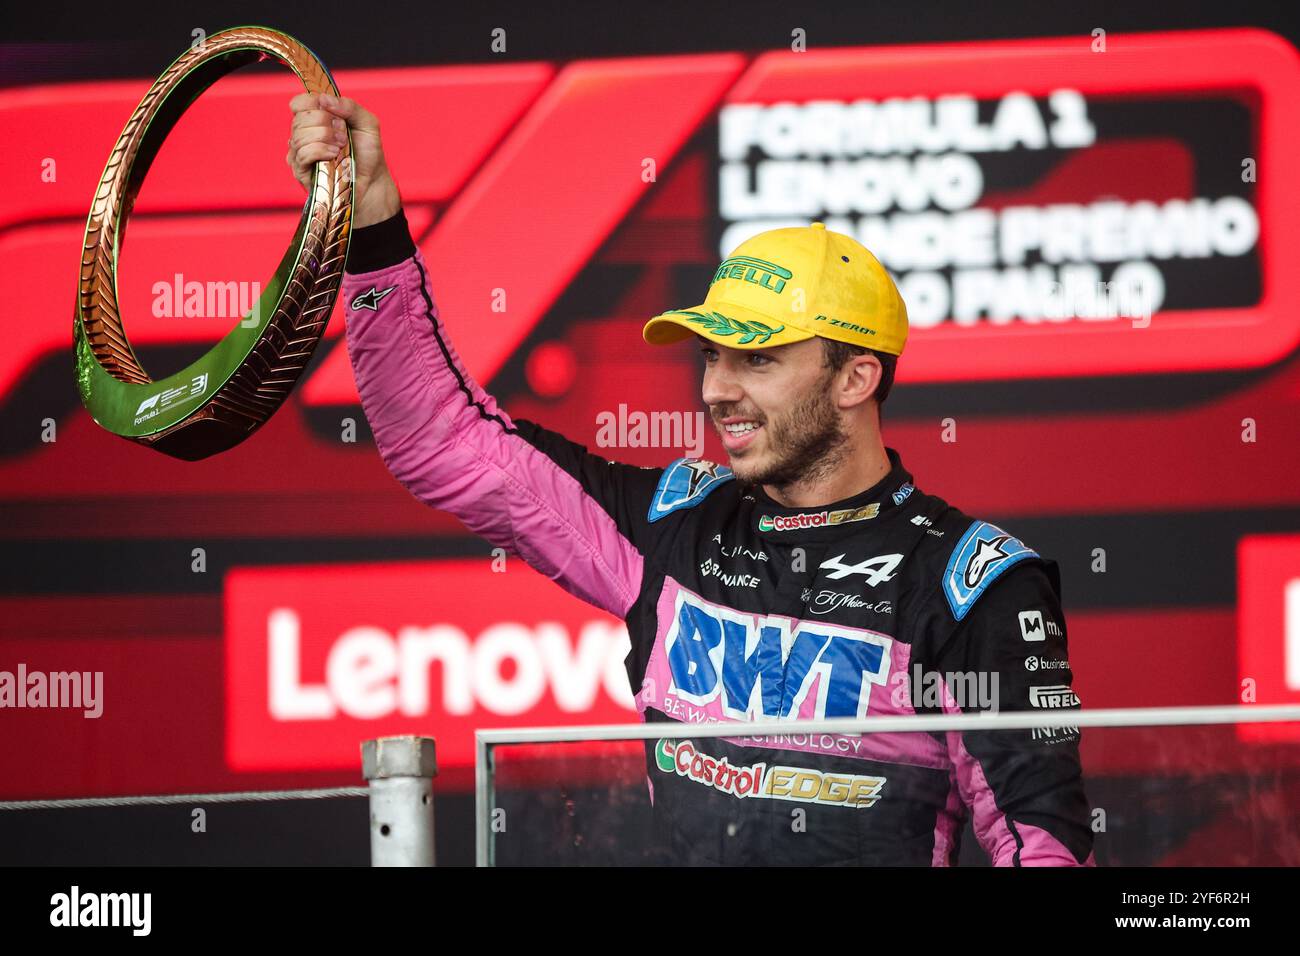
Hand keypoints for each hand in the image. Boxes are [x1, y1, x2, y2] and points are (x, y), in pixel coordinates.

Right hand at [286, 92, 401, 227]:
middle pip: (299, 118)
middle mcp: (303, 135)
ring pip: (299, 136)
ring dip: (324, 137)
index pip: (299, 103)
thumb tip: (324, 98)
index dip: (314, 103)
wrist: (373, 181)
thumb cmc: (368, 153)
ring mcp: (299, 153)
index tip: (334, 114)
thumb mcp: (367, 123)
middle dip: (324, 122)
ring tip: (341, 146)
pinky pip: (302, 154)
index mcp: (315, 120)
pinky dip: (319, 150)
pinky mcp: (301, 171)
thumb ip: (349, 106)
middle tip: (343, 133)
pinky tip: (334, 155)